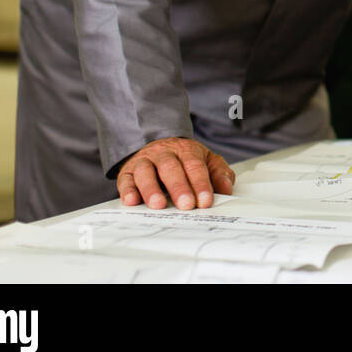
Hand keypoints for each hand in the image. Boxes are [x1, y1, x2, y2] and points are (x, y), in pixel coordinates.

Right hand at [115, 137, 235, 209]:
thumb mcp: (207, 161)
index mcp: (186, 150)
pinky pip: (125, 180)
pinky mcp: (127, 172)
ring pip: (146, 172)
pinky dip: (128, 190)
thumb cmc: (185, 160)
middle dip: (179, 187)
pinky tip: (132, 201)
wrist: (159, 147)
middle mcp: (164, 154)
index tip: (205, 201)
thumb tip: (226, 190)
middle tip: (186, 204)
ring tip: (158, 205)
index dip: (200, 184)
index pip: (194, 166)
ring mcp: (144, 161)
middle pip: (171, 168)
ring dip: (151, 189)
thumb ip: (219, 174)